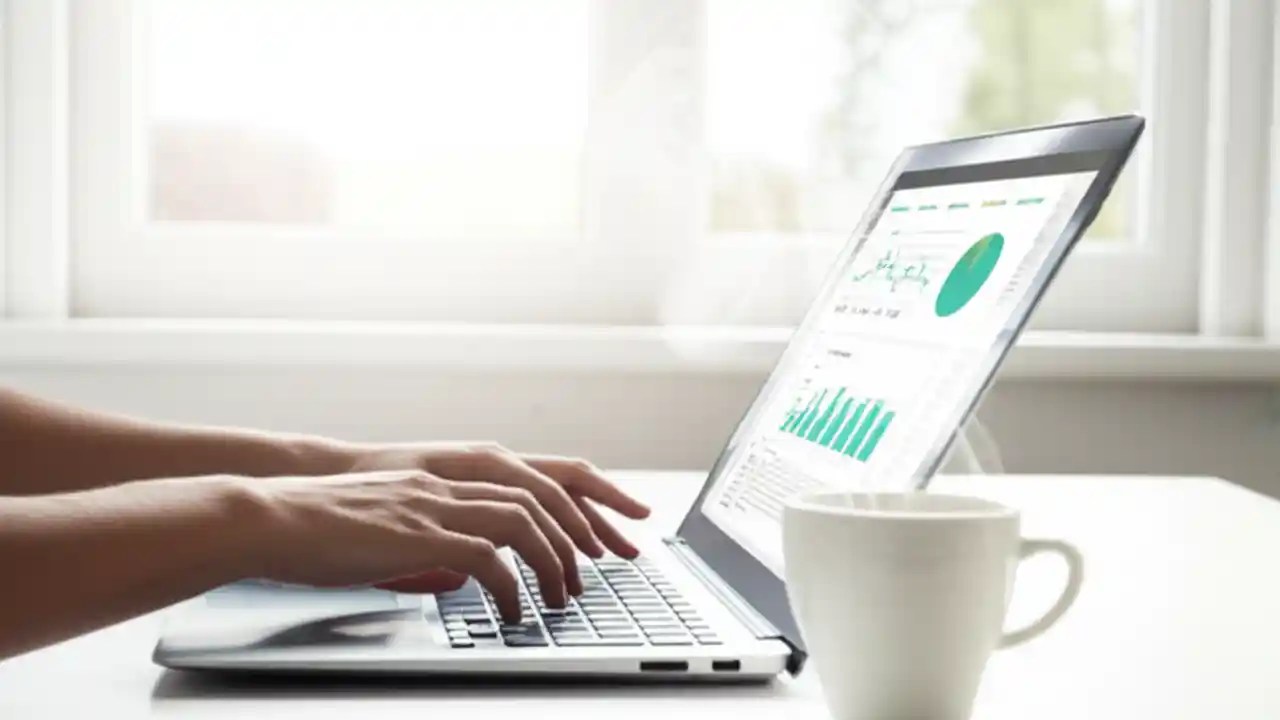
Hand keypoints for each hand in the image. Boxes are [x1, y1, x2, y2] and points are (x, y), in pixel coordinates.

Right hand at [244, 470, 583, 621]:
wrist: (267, 518)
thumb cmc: (309, 533)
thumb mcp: (381, 536)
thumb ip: (425, 549)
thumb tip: (457, 577)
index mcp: (433, 482)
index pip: (517, 485)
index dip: (557, 511)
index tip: (578, 543)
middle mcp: (441, 485)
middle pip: (535, 497)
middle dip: (572, 536)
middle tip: (582, 576)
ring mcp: (431, 506)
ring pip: (522, 521)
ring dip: (552, 560)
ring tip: (559, 598)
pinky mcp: (419, 536)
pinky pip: (488, 557)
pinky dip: (511, 586)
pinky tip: (513, 611)